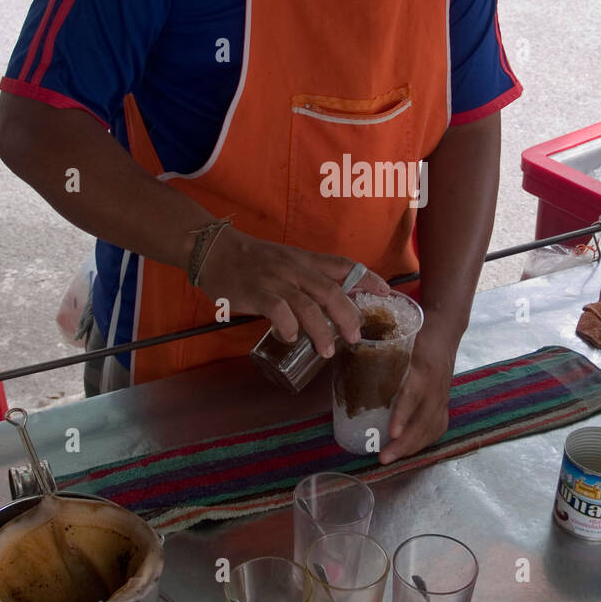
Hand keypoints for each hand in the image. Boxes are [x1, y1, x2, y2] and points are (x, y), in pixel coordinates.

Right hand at [197, 228, 389, 357]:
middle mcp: (294, 268)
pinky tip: (291, 338)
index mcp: (304, 260)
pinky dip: (288, 325)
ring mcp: (275, 280)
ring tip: (328, 350)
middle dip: (348, 315)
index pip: (343, 265)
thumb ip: (306, 279)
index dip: (367, 277)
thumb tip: (330, 306)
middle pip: (331, 291)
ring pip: (307, 305)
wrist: (214, 250)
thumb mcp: (285, 261)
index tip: (386, 292)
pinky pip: (277, 310)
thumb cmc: (251, 260)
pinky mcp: (255, 292)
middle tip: (356, 337)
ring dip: (322, 331)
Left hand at [377, 319, 457, 464]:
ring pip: (432, 428)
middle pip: (423, 420)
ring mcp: (443, 397)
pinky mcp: (445, 402)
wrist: (446, 331)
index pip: (414, 395)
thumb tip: (344, 350)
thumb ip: (376, 347)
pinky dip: (423, 442)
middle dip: (404, 443)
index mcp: (422, 368)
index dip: (403, 415)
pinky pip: (438, 427)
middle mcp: (435, 386)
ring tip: (389, 458)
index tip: (392, 433)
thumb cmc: (417, 334)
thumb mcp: (399, 336)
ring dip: (412, 447)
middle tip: (382, 457)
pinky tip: (408, 450)